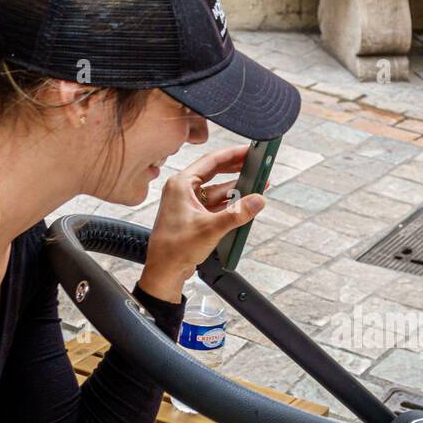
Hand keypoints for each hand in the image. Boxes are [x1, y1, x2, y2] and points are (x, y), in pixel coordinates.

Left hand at [137, 145, 264, 301]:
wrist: (164, 271)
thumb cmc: (174, 248)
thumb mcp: (211, 228)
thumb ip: (237, 213)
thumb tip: (257, 201)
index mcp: (181, 184)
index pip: (211, 161)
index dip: (233, 154)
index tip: (249, 151)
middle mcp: (183, 190)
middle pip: (215, 173)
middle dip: (237, 171)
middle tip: (256, 165)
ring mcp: (188, 204)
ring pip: (217, 191)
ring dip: (236, 190)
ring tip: (256, 187)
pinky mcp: (194, 216)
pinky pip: (215, 205)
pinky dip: (230, 205)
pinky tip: (244, 206)